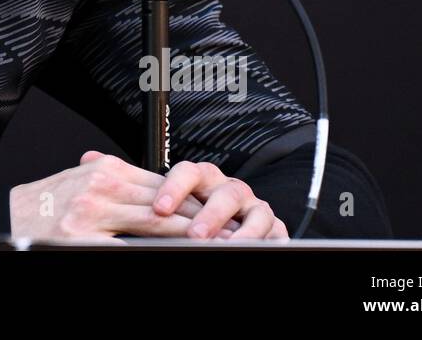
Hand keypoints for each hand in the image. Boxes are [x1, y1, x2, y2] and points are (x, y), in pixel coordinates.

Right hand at [8, 151, 241, 240]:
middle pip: (165, 200)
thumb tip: (149, 188)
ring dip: (191, 234)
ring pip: (156, 221)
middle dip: (201, 217)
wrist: (0, 220)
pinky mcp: (80, 237)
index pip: (162, 182)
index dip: (193, 199)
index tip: (218, 212)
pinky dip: (156, 250)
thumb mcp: (77, 181)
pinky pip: (128, 246)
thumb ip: (110, 180)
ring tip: (220, 243)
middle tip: (234, 230)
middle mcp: (100, 185)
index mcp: (103, 169)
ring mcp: (91, 212)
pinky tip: (177, 253)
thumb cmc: (37, 205)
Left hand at [150, 158, 289, 241]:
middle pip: (225, 193)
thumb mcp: (180, 211)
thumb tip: (147, 223)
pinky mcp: (272, 225)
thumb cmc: (195, 217)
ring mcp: (253, 206)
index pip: (188, 173)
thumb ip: (168, 214)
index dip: (174, 188)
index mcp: (202, 179)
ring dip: (242, 232)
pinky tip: (255, 248)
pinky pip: (274, 230)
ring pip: (255, 211)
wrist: (225, 227)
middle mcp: (229, 189)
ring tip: (228, 246)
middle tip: (196, 235)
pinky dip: (265, 240)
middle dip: (210, 215)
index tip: (160, 209)